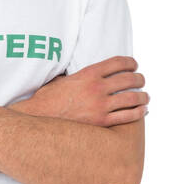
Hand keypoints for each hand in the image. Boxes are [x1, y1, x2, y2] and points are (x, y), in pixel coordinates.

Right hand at [20, 56, 148, 125]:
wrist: (38, 119)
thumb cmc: (46, 101)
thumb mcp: (59, 81)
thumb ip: (74, 77)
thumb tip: (78, 76)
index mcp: (87, 74)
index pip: (117, 63)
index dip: (130, 62)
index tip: (134, 65)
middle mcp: (97, 88)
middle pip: (129, 79)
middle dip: (139, 78)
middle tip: (141, 80)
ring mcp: (100, 105)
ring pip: (132, 98)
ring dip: (143, 96)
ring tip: (145, 96)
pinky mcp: (102, 121)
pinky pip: (128, 116)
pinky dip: (139, 112)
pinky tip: (142, 110)